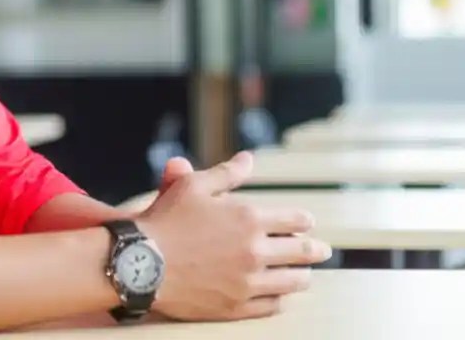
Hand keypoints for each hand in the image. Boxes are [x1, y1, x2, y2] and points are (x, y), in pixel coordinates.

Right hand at [138, 152, 330, 321]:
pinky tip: (281, 296)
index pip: (295, 220)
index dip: (304, 221)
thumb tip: (248, 159)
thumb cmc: (166, 220)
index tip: (307, 223)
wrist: (142, 262)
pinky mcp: (237, 306)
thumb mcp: (195, 186)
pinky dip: (281, 299)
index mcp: (249, 218)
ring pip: (292, 282)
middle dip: (315, 250)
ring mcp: (248, 281)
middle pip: (301, 252)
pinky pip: (272, 306)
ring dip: (302, 276)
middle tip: (322, 251)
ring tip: (305, 275)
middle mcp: (255, 250)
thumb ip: (228, 173)